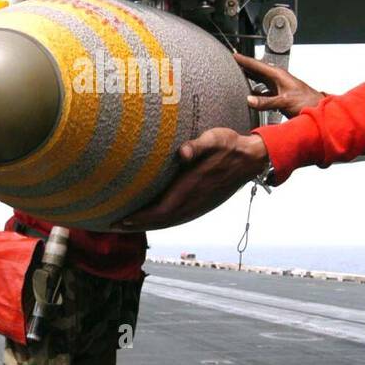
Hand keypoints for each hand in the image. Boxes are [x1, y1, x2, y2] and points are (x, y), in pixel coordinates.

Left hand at [115, 128, 268, 229]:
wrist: (252, 158)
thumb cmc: (229, 145)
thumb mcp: (214, 138)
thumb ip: (198, 145)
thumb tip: (184, 153)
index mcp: (193, 187)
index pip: (163, 209)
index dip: (142, 217)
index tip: (122, 219)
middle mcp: (195, 201)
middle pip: (161, 220)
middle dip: (137, 224)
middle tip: (113, 226)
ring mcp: (199, 205)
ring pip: (169, 221)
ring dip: (147, 225)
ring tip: (126, 225)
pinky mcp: (202, 204)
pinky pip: (177, 217)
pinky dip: (161, 222)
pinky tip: (152, 220)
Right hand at [234, 53, 323, 117]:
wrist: (319, 110)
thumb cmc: (307, 102)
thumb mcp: (284, 101)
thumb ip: (266, 102)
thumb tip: (249, 100)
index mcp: (278, 75)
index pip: (257, 65)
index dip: (244, 60)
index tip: (233, 55)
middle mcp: (277, 78)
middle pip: (257, 70)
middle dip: (244, 66)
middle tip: (231, 63)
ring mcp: (278, 87)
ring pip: (260, 80)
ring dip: (249, 79)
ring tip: (238, 77)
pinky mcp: (279, 95)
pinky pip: (263, 91)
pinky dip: (255, 92)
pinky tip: (251, 96)